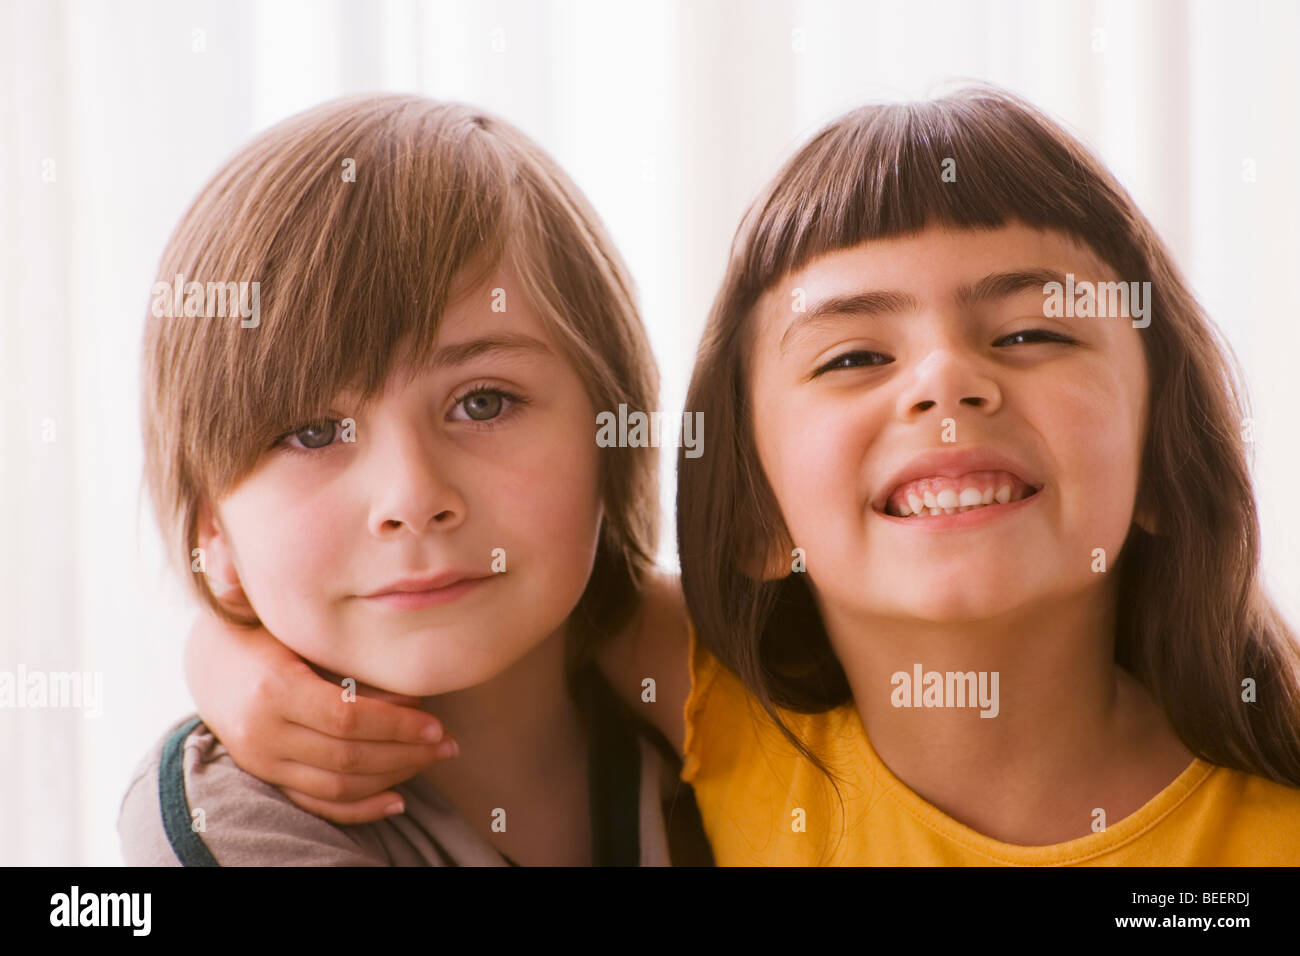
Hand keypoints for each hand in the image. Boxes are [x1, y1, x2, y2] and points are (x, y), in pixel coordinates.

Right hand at [185, 613, 454, 823]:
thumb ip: (347, 661)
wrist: (208, 657)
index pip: (348, 719)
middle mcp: (264, 732)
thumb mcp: (302, 635)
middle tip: (449, 745)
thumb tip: (410, 696)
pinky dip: (359, 809)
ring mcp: (262, 760)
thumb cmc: (268, 632)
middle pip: (348, 757)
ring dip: (392, 778)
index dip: (397, 726)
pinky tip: (397, 800)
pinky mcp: (264, 775)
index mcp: (275, 689)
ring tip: (432, 762)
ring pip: (337, 785)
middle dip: (406, 754)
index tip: (436, 725)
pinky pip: (316, 804)